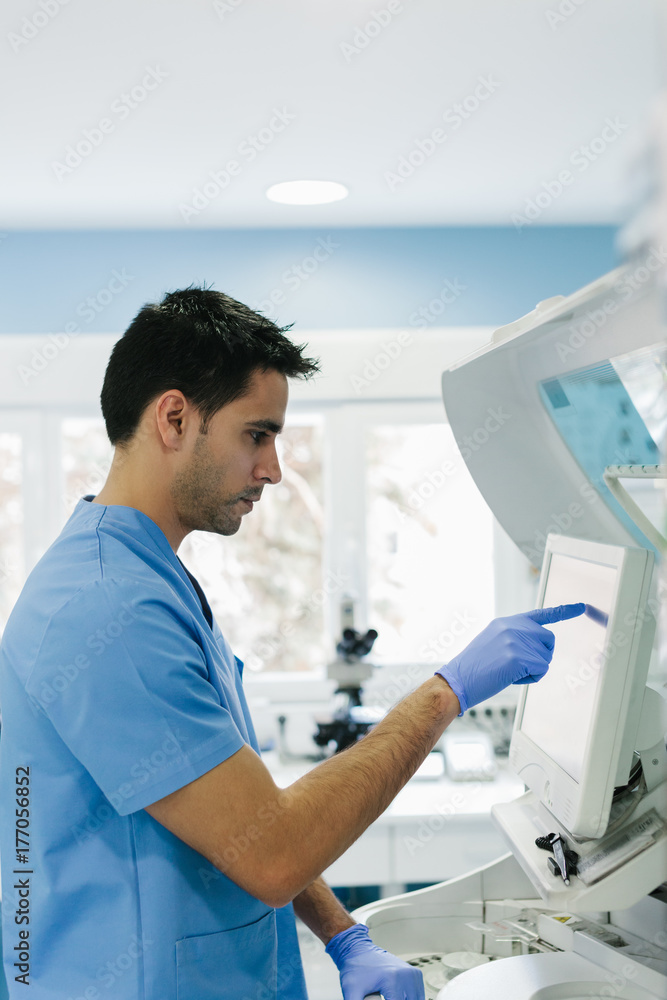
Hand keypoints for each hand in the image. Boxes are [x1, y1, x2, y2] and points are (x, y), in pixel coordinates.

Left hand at [326, 923, 423, 999]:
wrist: (358, 950)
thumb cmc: (355, 968)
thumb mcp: (351, 992)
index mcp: (392, 979)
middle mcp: (405, 975)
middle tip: (381, 997)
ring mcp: (412, 973)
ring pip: (416, 999)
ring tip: (388, 997)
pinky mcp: (414, 973)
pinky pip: (418, 995)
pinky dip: (410, 998)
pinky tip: (396, 997)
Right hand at [436, 604, 584, 714]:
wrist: (458, 680)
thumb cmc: (476, 668)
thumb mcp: (494, 643)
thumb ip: (515, 638)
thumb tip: (538, 647)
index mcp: (508, 622)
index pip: (541, 614)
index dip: (563, 611)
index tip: (582, 606)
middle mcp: (513, 626)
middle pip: (549, 640)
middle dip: (541, 656)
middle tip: (519, 666)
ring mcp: (516, 640)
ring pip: (545, 658)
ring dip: (532, 670)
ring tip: (508, 672)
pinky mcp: (517, 656)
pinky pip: (541, 670)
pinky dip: (530, 678)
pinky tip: (511, 677)